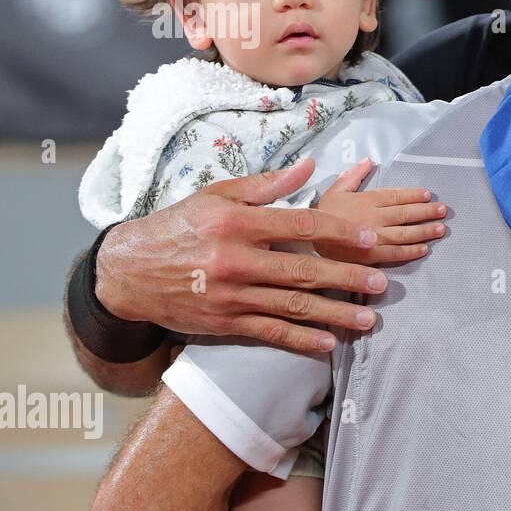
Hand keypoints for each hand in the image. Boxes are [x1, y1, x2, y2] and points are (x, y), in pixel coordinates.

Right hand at [96, 159, 388, 352]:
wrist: (127, 270)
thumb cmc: (179, 225)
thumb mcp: (216, 196)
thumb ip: (266, 186)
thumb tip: (311, 166)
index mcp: (237, 223)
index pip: (300, 224)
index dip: (340, 230)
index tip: (372, 238)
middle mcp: (236, 260)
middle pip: (304, 270)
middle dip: (348, 278)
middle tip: (382, 283)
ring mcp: (231, 295)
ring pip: (293, 306)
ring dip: (335, 315)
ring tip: (368, 320)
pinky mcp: (224, 322)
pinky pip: (270, 333)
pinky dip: (301, 341)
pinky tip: (328, 344)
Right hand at [313, 158, 446, 264]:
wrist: (305, 242)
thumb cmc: (320, 216)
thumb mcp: (334, 191)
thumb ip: (353, 176)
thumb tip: (368, 161)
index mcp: (365, 201)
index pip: (395, 196)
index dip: (413, 195)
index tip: (428, 194)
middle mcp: (373, 218)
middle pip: (405, 214)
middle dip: (426, 211)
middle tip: (443, 210)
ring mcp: (373, 239)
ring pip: (405, 233)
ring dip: (425, 230)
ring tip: (441, 228)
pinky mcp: (371, 257)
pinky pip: (395, 254)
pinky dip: (411, 251)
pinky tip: (424, 249)